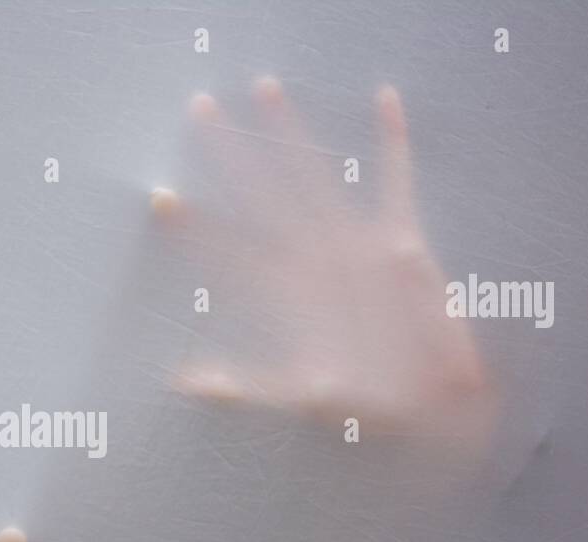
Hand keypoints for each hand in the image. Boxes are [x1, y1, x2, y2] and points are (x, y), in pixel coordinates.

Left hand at [155, 79, 494, 442]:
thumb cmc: (366, 405)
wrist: (428, 407)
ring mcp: (353, 247)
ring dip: (291, 134)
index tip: (158, 199)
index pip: (230, 252)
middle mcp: (312, 260)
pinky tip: (386, 101)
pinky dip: (394, 144)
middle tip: (197, 110)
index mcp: (285, 293)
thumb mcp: (297, 397)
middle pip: (262, 195)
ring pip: (314, 176)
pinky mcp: (399, 243)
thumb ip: (243, 387)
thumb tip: (183, 384)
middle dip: (231, 155)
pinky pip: (398, 183)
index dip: (196, 228)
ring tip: (264, 88)